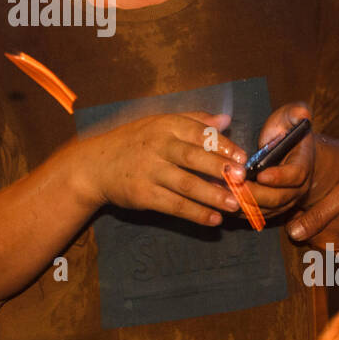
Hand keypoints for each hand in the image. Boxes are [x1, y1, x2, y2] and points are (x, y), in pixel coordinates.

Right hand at [69, 112, 247, 227]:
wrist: (95, 165)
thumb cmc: (134, 142)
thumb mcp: (159, 123)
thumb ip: (194, 121)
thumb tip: (226, 120)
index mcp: (164, 126)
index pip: (198, 133)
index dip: (222, 145)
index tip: (243, 157)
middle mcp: (157, 147)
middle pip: (193, 158)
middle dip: (220, 168)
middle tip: (242, 179)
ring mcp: (149, 172)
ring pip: (186, 185)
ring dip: (212, 195)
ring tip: (235, 204)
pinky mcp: (142, 195)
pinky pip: (174, 205)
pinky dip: (195, 213)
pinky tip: (213, 219)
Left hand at [222, 103, 316, 217]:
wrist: (289, 151)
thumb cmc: (286, 130)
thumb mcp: (292, 117)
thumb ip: (296, 113)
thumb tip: (302, 112)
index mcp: (303, 165)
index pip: (295, 175)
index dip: (279, 177)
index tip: (261, 174)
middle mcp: (296, 188)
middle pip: (277, 198)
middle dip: (254, 193)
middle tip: (234, 185)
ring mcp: (282, 201)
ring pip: (264, 210)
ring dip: (243, 203)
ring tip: (222, 193)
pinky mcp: (268, 209)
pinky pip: (253, 214)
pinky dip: (236, 210)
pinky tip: (219, 199)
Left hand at [286, 163, 338, 249]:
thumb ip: (317, 216)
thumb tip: (293, 233)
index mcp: (329, 239)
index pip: (296, 229)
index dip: (296, 211)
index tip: (304, 195)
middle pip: (312, 233)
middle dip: (311, 217)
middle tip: (321, 194)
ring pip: (329, 234)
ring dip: (328, 221)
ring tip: (338, 199)